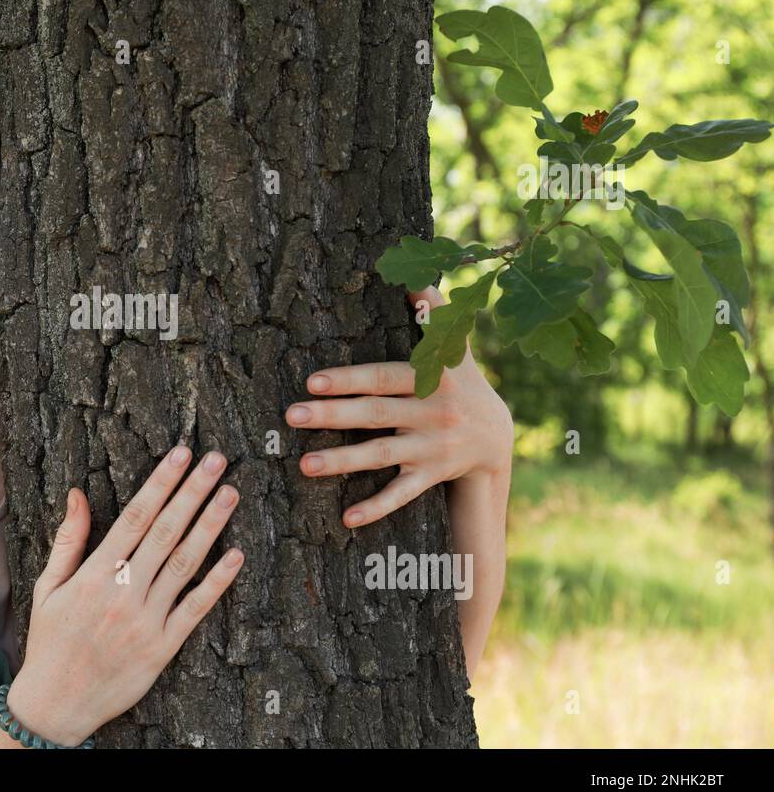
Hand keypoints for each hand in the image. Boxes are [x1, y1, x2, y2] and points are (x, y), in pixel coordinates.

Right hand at [6, 446, 243, 744]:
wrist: (56, 703)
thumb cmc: (50, 641)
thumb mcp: (48, 587)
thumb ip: (69, 539)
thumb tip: (78, 494)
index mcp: (94, 574)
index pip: (135, 517)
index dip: (161, 483)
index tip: (180, 455)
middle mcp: (123, 593)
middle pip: (165, 532)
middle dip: (192, 492)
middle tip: (216, 461)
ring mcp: (146, 621)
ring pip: (184, 564)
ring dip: (210, 526)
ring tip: (230, 493)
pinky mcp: (163, 648)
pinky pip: (195, 609)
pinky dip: (217, 582)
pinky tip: (236, 556)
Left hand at [285, 284, 513, 527]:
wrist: (498, 439)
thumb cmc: (462, 383)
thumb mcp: (455, 348)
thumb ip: (433, 313)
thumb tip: (411, 274)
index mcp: (433, 378)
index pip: (385, 377)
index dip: (351, 378)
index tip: (314, 380)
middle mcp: (432, 413)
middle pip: (376, 415)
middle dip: (333, 415)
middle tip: (292, 415)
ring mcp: (432, 449)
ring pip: (382, 456)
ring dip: (344, 461)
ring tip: (305, 465)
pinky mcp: (431, 477)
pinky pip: (402, 494)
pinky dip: (376, 508)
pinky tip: (346, 518)